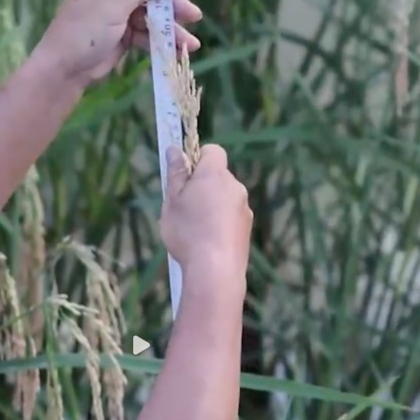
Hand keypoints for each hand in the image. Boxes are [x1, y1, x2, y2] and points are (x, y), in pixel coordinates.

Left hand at [33, 0, 202, 85]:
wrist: (63, 71)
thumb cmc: (82, 33)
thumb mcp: (112, 7)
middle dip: (171, 5)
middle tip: (193, 15)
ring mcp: (118, 15)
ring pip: (151, 15)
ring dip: (170, 28)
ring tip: (190, 43)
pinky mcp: (122, 36)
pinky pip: (146, 34)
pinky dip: (160, 41)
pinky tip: (178, 50)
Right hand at [160, 145, 251, 277]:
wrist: (215, 270)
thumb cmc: (187, 232)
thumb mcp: (172, 201)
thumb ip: (175, 173)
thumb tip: (175, 149)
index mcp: (215, 175)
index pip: (213, 151)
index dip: (198, 158)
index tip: (185, 176)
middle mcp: (235, 187)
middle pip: (218, 177)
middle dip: (203, 186)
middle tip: (183, 207)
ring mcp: (244, 208)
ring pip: (225, 198)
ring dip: (212, 206)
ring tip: (194, 229)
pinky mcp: (247, 228)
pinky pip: (231, 217)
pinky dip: (220, 223)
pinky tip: (207, 242)